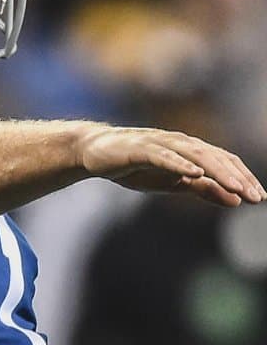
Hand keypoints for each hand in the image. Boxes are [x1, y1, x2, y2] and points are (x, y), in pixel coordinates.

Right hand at [77, 126, 264, 206]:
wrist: (93, 153)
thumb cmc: (135, 166)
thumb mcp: (173, 183)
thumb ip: (204, 190)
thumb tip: (236, 201)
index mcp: (190, 151)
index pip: (224, 162)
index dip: (244, 178)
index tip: (259, 198)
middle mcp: (180, 142)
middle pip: (216, 157)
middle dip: (238, 177)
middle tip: (254, 197)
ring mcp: (160, 143)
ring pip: (196, 155)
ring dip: (218, 171)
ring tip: (235, 187)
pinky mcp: (139, 149)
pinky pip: (164, 156)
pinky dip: (181, 163)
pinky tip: (195, 173)